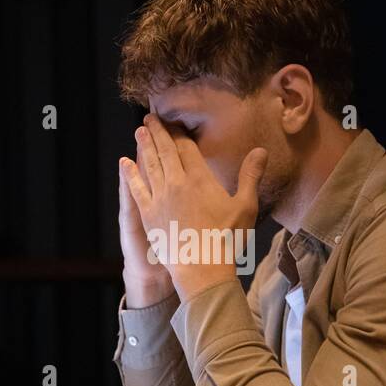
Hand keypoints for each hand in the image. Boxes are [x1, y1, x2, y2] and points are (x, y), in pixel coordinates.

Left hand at [120, 114, 266, 301]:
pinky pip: (136, 188)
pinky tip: (125, 162)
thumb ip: (250, 176)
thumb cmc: (227, 239)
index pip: (187, 148)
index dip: (179, 132)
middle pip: (166, 151)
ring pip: (150, 164)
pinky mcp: (148, 214)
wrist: (202, 268)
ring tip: (140, 130)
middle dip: (158, 132)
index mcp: (200, 179)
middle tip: (151, 117)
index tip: (173, 120)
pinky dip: (130, 174)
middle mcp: (177, 183)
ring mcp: (160, 198)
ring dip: (144, 145)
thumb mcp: (245, 206)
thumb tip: (260, 150)